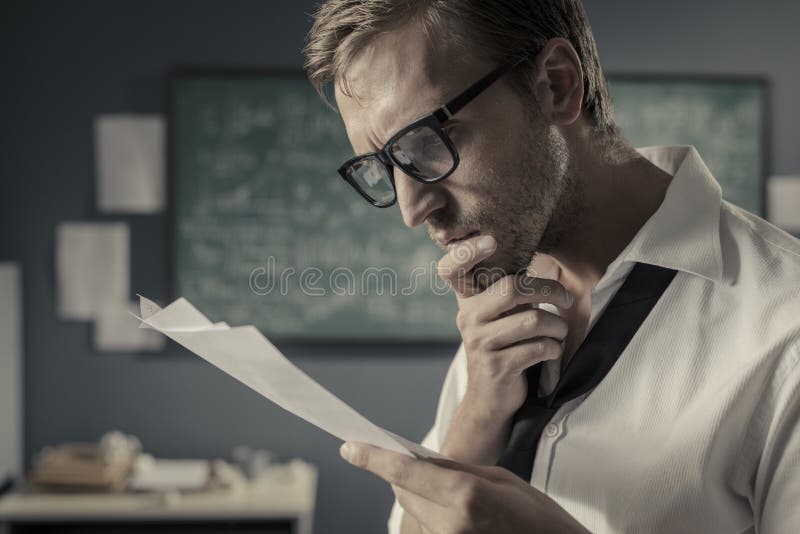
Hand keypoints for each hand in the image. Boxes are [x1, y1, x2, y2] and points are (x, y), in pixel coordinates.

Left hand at [341, 442, 590, 533]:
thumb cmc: (536, 516)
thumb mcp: (498, 478)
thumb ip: (452, 470)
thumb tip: (414, 462)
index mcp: (465, 496)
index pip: (404, 471)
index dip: (372, 458)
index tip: (349, 447)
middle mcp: (450, 525)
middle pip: (403, 491)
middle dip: (407, 475)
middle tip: (432, 470)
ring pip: (412, 512)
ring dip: (421, 500)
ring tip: (461, 501)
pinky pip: (425, 529)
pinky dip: (431, 517)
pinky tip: (460, 516)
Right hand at [437, 235, 573, 418]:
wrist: (490, 398)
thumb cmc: (504, 346)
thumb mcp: (499, 315)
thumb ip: (512, 290)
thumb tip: (550, 262)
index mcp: (467, 300)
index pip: (451, 268)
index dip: (468, 251)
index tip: (491, 240)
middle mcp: (467, 318)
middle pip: (512, 288)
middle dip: (549, 290)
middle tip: (565, 298)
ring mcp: (479, 343)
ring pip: (532, 320)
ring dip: (557, 326)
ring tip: (559, 331)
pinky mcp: (497, 366)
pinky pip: (538, 347)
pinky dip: (554, 348)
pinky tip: (551, 351)